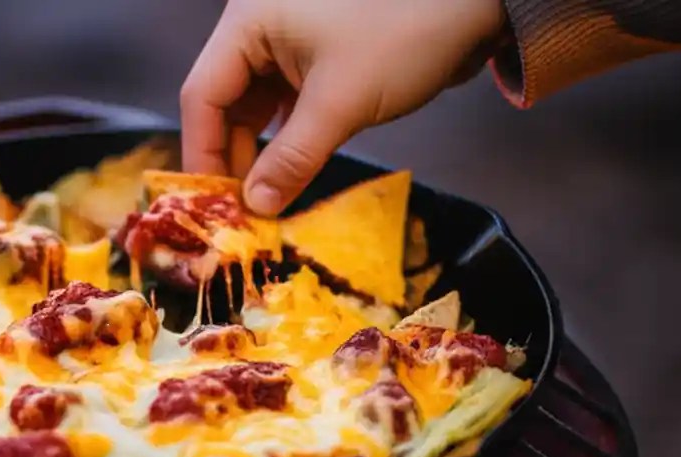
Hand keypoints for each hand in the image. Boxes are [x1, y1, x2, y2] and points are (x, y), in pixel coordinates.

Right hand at [181, 0, 508, 215]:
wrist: (477, 2)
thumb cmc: (404, 34)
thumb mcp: (340, 105)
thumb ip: (292, 160)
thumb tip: (256, 208)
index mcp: (250, 22)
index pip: (203, 95)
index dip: (204, 154)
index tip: (212, 204)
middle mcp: (261, 27)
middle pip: (224, 101)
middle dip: (234, 158)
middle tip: (242, 212)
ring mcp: (290, 40)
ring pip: (255, 106)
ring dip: (261, 153)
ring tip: (267, 201)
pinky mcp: (319, 56)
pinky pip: (286, 103)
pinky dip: (287, 139)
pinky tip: (291, 174)